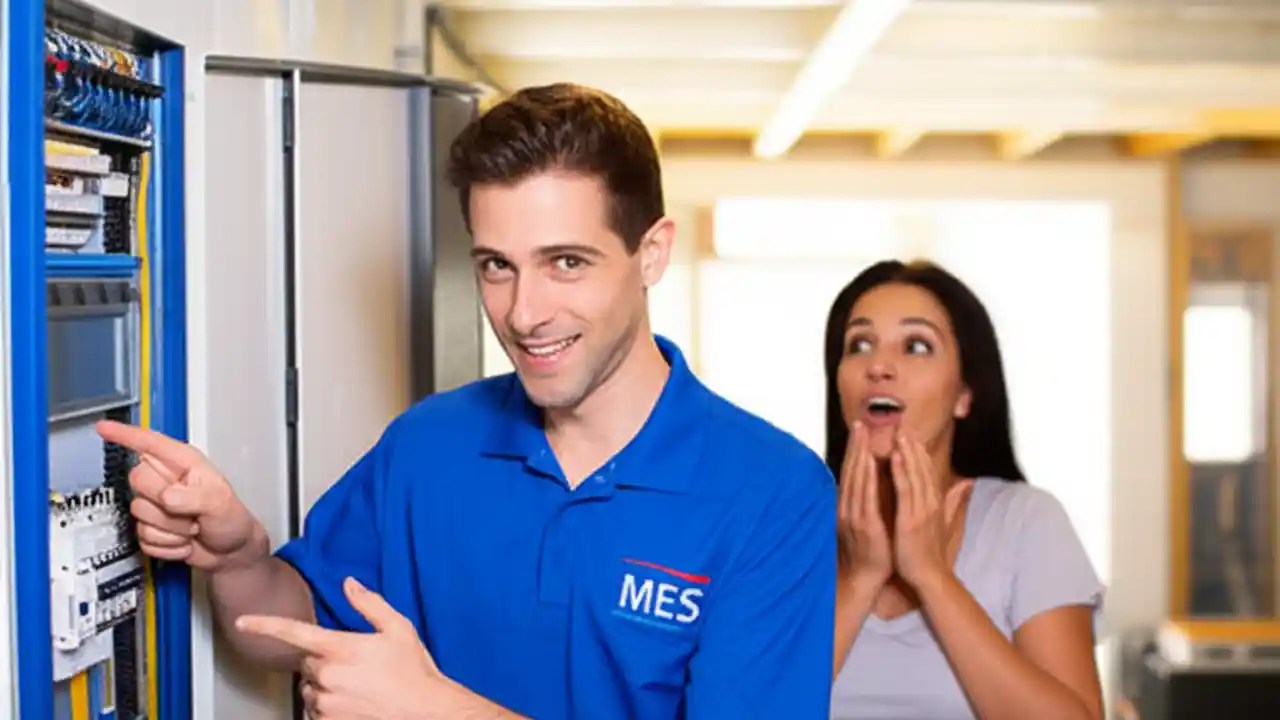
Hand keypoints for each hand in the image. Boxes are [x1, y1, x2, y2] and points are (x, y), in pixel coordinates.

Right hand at [96, 420, 261, 572]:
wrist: (230, 551)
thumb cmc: (231, 520)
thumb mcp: (220, 502)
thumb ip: (192, 496)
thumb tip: (167, 496)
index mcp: (184, 463)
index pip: (149, 443)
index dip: (125, 434)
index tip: (103, 427)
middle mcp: (166, 480)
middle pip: (137, 480)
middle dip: (165, 502)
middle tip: (192, 512)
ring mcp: (155, 504)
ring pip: (140, 514)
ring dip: (171, 528)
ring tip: (192, 527)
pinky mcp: (149, 528)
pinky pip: (144, 537)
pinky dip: (167, 545)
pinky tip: (183, 541)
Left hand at [237, 578, 467, 719]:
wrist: (425, 712)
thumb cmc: (414, 672)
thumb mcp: (399, 629)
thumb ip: (369, 604)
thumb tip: (350, 584)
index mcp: (341, 648)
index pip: (294, 633)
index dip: (265, 626)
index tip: (243, 622)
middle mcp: (328, 676)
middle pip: (307, 662)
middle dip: (324, 660)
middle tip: (355, 663)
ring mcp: (326, 703)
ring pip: (310, 687)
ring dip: (325, 684)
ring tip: (358, 685)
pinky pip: (314, 710)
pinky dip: (327, 704)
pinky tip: (352, 701)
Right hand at [837, 421, 892, 590]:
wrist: (865, 577)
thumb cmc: (872, 550)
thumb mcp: (870, 521)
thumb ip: (872, 499)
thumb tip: (875, 481)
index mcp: (850, 505)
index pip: (852, 472)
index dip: (855, 450)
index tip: (860, 430)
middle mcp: (847, 506)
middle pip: (851, 470)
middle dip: (855, 445)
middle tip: (859, 423)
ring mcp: (854, 514)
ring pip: (856, 478)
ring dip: (859, 454)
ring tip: (863, 434)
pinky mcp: (864, 524)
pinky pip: (865, 495)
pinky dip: (867, 477)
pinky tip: (870, 461)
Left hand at [888, 432, 972, 590]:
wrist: (928, 576)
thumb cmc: (929, 552)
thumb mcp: (943, 522)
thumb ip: (953, 501)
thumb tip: (966, 482)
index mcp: (934, 502)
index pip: (927, 470)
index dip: (919, 451)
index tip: (910, 434)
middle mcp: (930, 502)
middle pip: (922, 467)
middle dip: (913, 445)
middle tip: (902, 424)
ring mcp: (922, 509)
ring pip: (915, 474)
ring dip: (907, 452)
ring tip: (899, 433)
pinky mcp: (911, 518)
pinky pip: (905, 490)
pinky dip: (901, 472)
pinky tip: (894, 457)